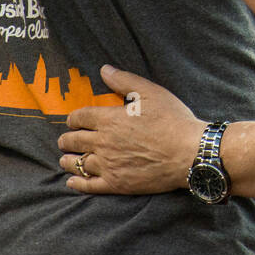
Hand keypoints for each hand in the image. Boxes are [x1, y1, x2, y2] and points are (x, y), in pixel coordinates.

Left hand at [58, 65, 207, 194]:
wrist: (189, 153)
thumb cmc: (173, 120)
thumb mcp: (151, 93)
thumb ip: (125, 81)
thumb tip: (104, 69)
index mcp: (109, 119)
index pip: (80, 117)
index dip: (73, 118)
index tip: (74, 120)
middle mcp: (103, 142)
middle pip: (73, 141)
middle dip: (66, 139)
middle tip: (65, 140)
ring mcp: (108, 165)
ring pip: (77, 163)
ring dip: (68, 160)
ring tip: (65, 159)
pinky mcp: (116, 184)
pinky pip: (89, 185)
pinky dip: (77, 182)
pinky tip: (72, 181)